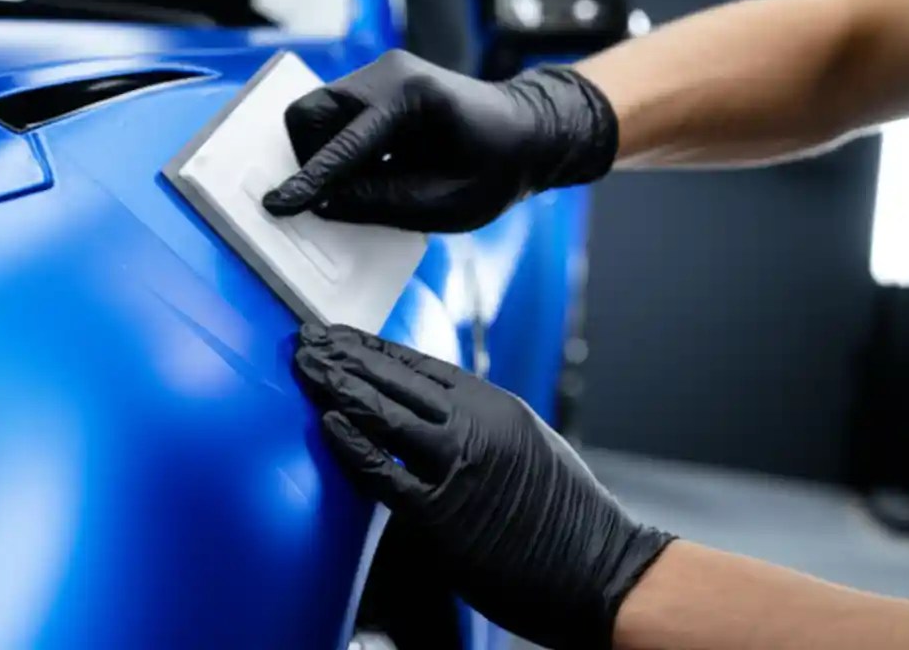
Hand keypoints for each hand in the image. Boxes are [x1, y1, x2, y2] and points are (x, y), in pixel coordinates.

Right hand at [263, 49, 617, 231]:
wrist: (530, 132)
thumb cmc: (498, 169)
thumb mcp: (445, 204)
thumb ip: (380, 204)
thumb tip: (322, 204)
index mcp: (414, 97)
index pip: (345, 144)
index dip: (311, 180)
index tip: (278, 204)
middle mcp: (389, 73)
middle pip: (310, 113)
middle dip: (309, 159)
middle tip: (332, 195)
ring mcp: (379, 74)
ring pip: (314, 114)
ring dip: (321, 154)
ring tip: (360, 183)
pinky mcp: (374, 86)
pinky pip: (331, 117)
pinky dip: (335, 147)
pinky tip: (370, 169)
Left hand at [294, 323, 672, 649]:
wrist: (602, 573)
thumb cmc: (568, 517)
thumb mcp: (528, 443)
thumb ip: (479, 420)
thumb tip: (430, 408)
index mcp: (496, 406)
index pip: (420, 364)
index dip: (373, 347)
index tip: (340, 336)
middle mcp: (477, 428)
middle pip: (395, 380)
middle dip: (345, 357)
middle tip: (308, 340)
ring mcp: (459, 468)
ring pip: (385, 415)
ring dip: (339, 388)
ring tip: (306, 367)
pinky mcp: (443, 515)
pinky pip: (386, 474)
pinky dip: (354, 446)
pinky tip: (329, 424)